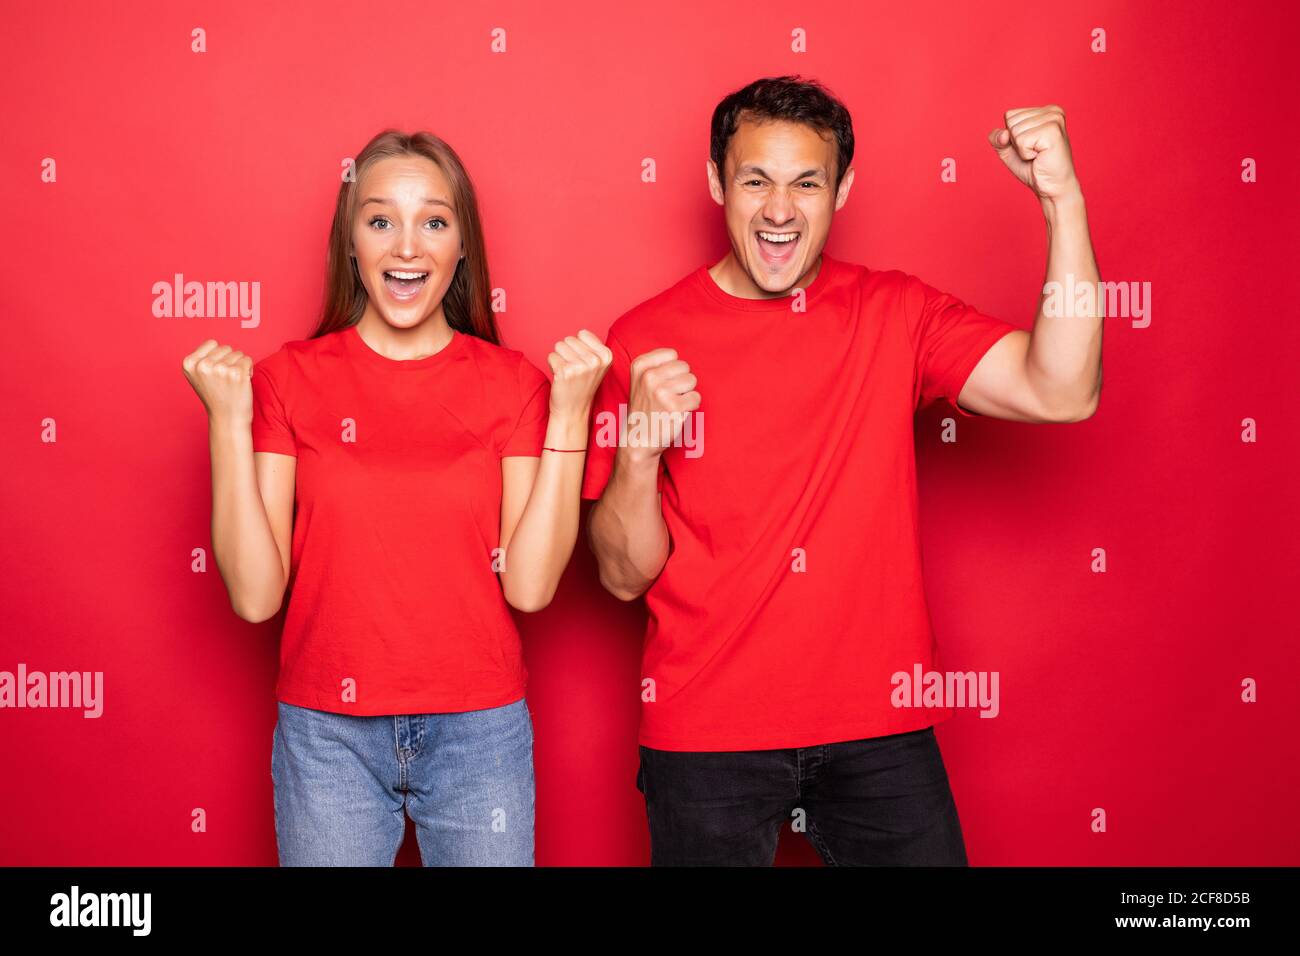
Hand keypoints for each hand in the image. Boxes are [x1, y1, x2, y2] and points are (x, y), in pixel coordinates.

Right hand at [181, 340, 252, 426]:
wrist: (228, 418)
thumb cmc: (216, 395)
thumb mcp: (198, 375)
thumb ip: (201, 358)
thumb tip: (213, 344)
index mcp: (189, 363)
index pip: (212, 343)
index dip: (218, 356)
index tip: (215, 372)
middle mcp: (203, 365)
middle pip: (225, 348)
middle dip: (229, 361)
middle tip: (225, 380)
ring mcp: (220, 369)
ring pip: (238, 353)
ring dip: (239, 366)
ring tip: (232, 382)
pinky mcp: (237, 373)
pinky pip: (248, 359)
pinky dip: (248, 369)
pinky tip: (241, 382)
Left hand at [546, 329, 612, 419]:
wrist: (573, 410)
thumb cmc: (582, 384)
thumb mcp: (597, 365)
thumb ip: (593, 347)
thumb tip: (581, 332)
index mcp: (606, 355)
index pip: (582, 333)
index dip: (578, 346)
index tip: (582, 361)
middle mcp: (595, 360)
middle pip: (569, 339)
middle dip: (568, 352)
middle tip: (574, 370)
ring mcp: (581, 366)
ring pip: (559, 345)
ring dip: (560, 358)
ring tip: (568, 373)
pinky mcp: (565, 372)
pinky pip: (551, 356)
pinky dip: (552, 365)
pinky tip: (560, 377)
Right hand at [624, 347, 699, 461]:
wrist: (638, 440)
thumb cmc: (644, 409)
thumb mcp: (640, 380)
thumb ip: (657, 365)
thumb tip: (682, 358)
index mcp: (640, 366)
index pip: (672, 354)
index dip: (672, 369)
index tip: (661, 384)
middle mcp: (649, 377)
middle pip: (684, 366)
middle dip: (681, 381)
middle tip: (668, 396)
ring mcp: (661, 392)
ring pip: (692, 380)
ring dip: (686, 393)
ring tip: (672, 404)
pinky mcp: (675, 407)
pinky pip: (696, 397)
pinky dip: (691, 406)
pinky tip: (677, 413)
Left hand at [988, 105, 1079, 201]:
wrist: (1052, 188)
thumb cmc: (1034, 168)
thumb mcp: (1008, 150)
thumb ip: (997, 138)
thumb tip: (1003, 134)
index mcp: (1044, 111)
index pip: (1009, 115)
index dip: (1012, 136)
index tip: (1030, 146)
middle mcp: (1052, 111)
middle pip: (1011, 121)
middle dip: (1016, 143)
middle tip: (1035, 153)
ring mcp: (1054, 119)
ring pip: (1015, 131)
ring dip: (1022, 149)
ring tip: (1038, 155)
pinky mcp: (1053, 131)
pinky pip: (1022, 140)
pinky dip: (1026, 154)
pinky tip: (1040, 157)